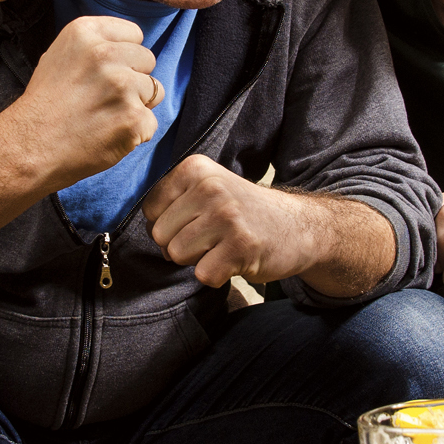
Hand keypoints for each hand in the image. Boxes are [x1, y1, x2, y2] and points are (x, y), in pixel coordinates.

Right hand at [8, 16, 160, 185]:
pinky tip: (108, 135)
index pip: (134, 33)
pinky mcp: (133, 117)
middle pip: (148, 60)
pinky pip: (151, 121)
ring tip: (105, 116)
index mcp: (86, 31)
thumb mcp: (59, 55)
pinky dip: (135, 132)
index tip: (106, 72)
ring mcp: (121, 85)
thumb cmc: (44, 106)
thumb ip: (94, 45)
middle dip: (133, 79)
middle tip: (103, 98)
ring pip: (155, 90)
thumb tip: (127, 48)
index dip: (124, 55)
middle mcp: (105, 53)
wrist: (31, 147)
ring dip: (137, 105)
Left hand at [143, 155, 314, 286]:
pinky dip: (217, 275)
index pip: (150, 209)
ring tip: (222, 247)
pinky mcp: (241, 246)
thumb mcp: (209, 188)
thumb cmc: (245, 212)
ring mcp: (227, 216)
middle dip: (181, 245)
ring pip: (177, 255)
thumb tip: (146, 229)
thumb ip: (174, 199)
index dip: (168, 225)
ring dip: (198, 260)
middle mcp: (210, 187)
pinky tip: (235, 260)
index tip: (196, 222)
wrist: (297, 226)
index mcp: (196, 168)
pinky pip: (203, 274)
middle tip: (211, 238)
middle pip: (161, 235)